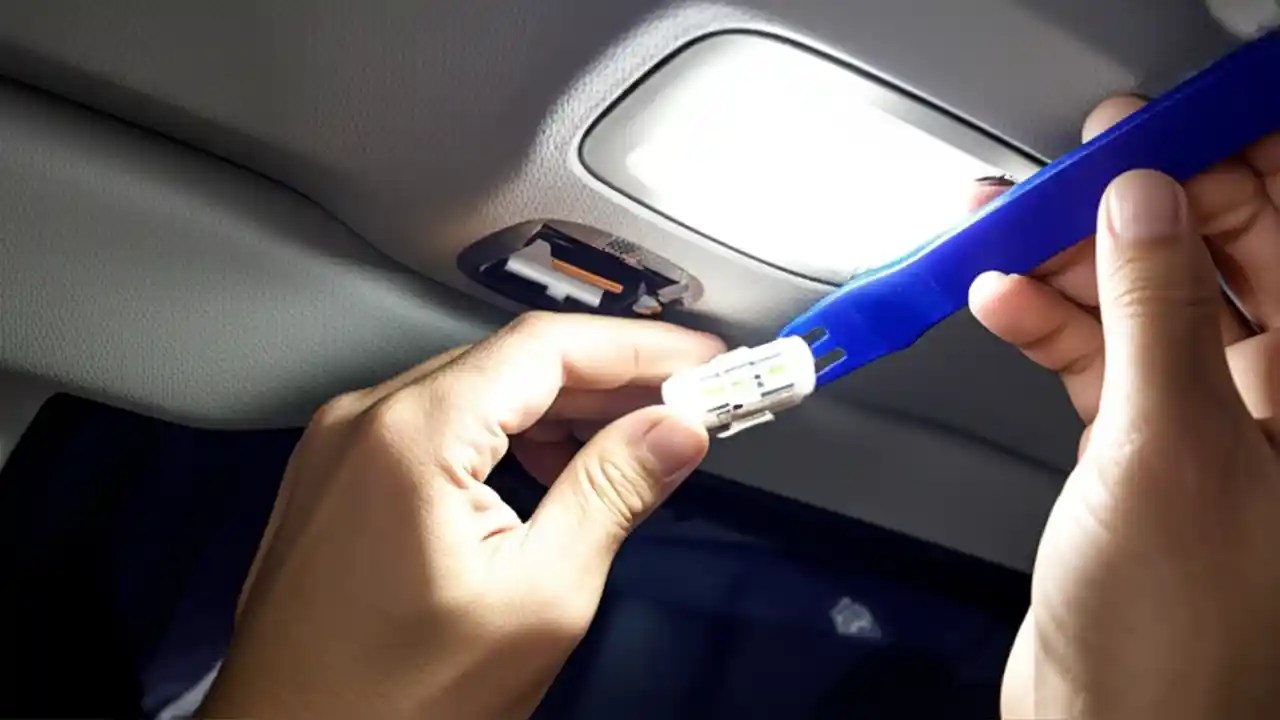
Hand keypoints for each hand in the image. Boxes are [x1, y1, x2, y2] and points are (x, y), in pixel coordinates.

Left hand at [199, 312, 723, 718]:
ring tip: (632, 443)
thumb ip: (612, 495)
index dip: (637, 348)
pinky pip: (437, 428)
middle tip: (684, 406)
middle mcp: (364, 423)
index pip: (546, 348)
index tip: (698, 360)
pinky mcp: (338, 481)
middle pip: (512, 363)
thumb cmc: (392, 704)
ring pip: (476, 392)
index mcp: (411, 435)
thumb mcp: (538, 601)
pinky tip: (553, 470)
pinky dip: (505, 437)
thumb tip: (672, 432)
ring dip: (560, 410)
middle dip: (608, 381)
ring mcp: (342, 450)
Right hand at [968, 99, 1279, 717]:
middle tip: (1077, 172)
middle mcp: (1277, 405)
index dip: (1242, 171)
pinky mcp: (1133, 451)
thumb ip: (1159, 314)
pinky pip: (1097, 361)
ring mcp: (1201, 426)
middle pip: (1219, 264)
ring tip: (1010, 233)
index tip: (1172, 129)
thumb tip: (1144, 206)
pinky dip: (1047, 327)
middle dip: (1144, 210)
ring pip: (1146, 308)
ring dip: (1076, 268)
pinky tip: (1004, 304)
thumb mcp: (1169, 446)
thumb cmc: (1174, 631)